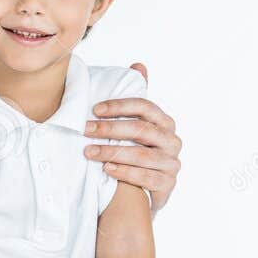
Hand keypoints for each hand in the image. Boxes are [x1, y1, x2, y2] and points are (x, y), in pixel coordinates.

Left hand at [83, 62, 181, 213]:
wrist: (145, 193)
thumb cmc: (138, 154)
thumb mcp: (137, 127)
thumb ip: (137, 102)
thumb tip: (139, 65)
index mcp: (165, 123)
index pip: (145, 107)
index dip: (120, 106)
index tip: (94, 109)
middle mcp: (172, 142)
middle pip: (142, 130)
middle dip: (111, 129)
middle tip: (85, 129)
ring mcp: (172, 164)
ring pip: (142, 155)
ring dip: (112, 151)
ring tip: (88, 151)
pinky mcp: (167, 185)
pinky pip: (146, 177)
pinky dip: (124, 172)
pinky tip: (106, 169)